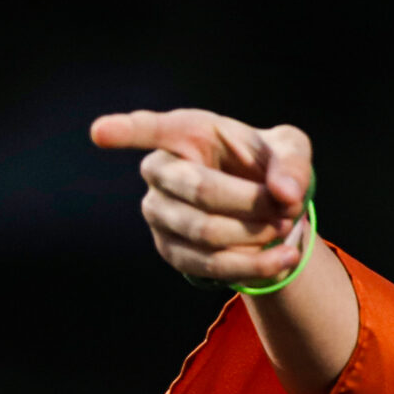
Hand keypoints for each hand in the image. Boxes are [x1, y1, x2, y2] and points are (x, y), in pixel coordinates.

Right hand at [91, 109, 314, 286]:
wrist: (269, 208)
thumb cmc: (271, 165)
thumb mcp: (291, 150)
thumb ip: (292, 164)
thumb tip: (285, 194)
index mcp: (188, 131)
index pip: (152, 128)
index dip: (127, 131)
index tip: (100, 132)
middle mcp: (162, 170)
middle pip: (201, 190)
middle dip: (253, 203)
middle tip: (288, 207)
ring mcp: (159, 213)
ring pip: (205, 231)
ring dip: (256, 234)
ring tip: (285, 226)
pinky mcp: (171, 249)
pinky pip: (210, 265)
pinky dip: (255, 264)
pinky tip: (283, 258)